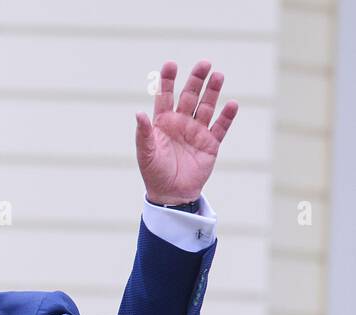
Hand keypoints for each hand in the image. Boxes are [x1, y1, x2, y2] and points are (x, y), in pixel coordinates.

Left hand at [135, 60, 237, 205]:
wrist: (171, 195)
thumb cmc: (154, 174)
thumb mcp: (146, 154)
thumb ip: (143, 134)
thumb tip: (138, 113)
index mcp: (163, 123)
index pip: (165, 97)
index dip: (167, 81)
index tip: (170, 64)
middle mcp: (181, 123)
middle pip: (190, 96)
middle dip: (196, 80)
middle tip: (204, 63)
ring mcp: (197, 132)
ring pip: (206, 106)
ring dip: (213, 92)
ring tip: (218, 76)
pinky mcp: (211, 143)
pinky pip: (221, 127)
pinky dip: (226, 116)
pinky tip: (231, 104)